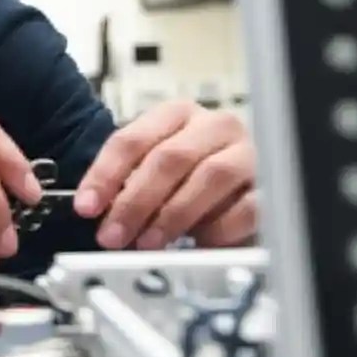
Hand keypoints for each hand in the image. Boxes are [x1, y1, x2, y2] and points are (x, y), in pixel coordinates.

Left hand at [74, 101, 256, 249]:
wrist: (250, 183)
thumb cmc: (195, 176)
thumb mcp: (156, 171)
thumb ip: (129, 183)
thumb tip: (97, 211)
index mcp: (178, 114)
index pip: (132, 139)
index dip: (105, 175)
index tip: (86, 207)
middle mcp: (214, 126)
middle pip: (169, 158)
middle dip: (135, 201)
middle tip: (113, 235)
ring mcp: (247, 153)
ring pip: (210, 177)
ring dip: (173, 215)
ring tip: (149, 242)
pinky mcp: (270, 185)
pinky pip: (245, 207)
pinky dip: (216, 228)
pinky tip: (197, 242)